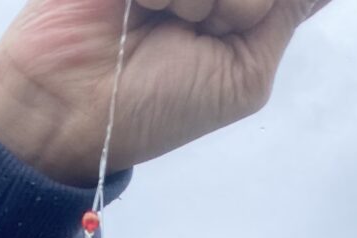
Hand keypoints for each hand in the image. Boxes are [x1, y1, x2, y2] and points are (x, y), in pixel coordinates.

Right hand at [0, 0, 330, 185]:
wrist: (70, 108)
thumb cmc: (156, 107)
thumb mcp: (241, 76)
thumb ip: (286, 13)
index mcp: (246, 5)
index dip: (262, 4)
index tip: (235, 25)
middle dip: (241, 1)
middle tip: (203, 25)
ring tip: (163, 18)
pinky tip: (140, 4)